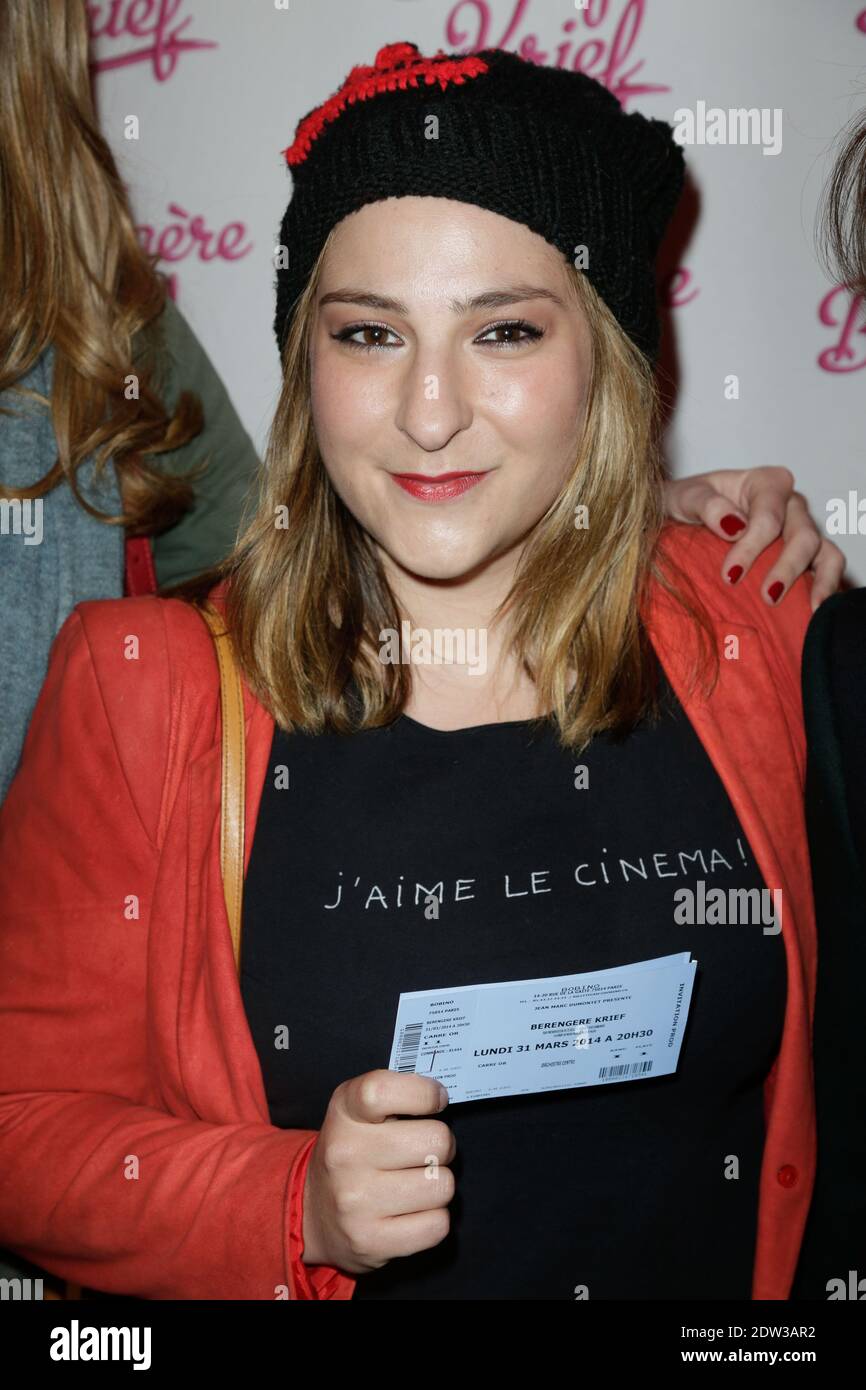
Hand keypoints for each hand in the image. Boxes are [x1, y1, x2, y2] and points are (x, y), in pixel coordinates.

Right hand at [301, 1070, 454, 1274]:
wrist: (310, 1210)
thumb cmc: (350, 1151)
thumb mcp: (357, 1109)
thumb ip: (395, 1094)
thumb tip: (440, 1097)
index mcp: (344, 1113)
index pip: (384, 1090)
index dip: (424, 1094)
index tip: (435, 1101)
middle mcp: (345, 1155)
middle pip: (436, 1140)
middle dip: (441, 1146)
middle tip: (423, 1152)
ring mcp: (355, 1202)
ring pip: (442, 1185)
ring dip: (437, 1185)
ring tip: (414, 1183)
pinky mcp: (370, 1242)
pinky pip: (437, 1225)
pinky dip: (433, 1219)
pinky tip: (412, 1211)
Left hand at [663, 466, 844, 610]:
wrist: (683, 522)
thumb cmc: (687, 506)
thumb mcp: (684, 498)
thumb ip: (705, 505)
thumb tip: (734, 525)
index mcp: (764, 483)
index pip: (769, 515)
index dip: (753, 546)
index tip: (730, 575)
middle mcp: (790, 504)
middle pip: (802, 534)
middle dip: (786, 567)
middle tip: (767, 597)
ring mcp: (801, 529)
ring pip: (823, 551)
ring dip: (818, 581)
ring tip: (808, 610)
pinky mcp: (806, 555)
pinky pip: (828, 567)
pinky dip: (827, 587)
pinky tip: (815, 612)